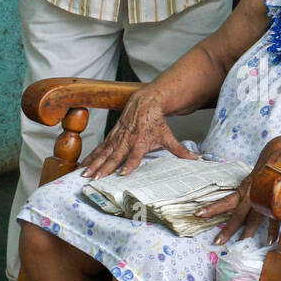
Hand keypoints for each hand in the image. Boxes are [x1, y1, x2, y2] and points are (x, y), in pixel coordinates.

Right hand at [80, 87, 199, 178]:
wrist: (145, 102)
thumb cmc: (157, 121)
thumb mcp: (168, 136)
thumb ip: (179, 150)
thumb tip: (196, 159)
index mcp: (141, 141)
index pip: (135, 155)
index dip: (129, 164)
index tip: (122, 174)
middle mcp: (127, 140)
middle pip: (115, 156)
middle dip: (105, 168)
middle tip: (96, 178)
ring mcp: (118, 137)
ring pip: (104, 153)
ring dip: (94, 164)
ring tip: (85, 174)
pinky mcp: (112, 135)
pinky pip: (100, 148)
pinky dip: (92, 156)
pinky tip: (84, 165)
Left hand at [196, 137, 280, 245]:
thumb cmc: (271, 161)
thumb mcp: (255, 171)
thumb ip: (250, 184)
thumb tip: (241, 194)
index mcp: (245, 187)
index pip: (226, 200)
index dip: (212, 208)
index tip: (198, 214)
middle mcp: (253, 195)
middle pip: (238, 215)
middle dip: (228, 229)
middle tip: (217, 241)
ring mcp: (266, 199)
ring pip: (255, 219)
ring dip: (247, 233)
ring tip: (240, 245)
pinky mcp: (278, 202)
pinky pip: (275, 218)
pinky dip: (273, 230)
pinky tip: (270, 241)